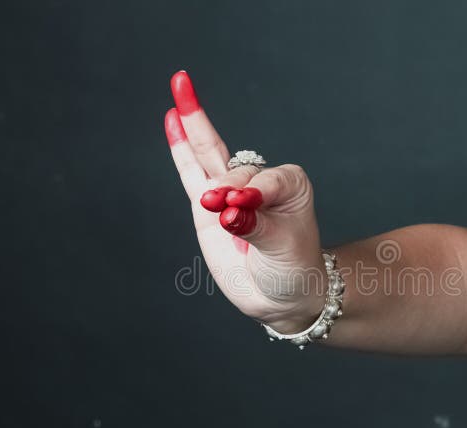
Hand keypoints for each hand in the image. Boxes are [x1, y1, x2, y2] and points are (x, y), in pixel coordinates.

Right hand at [165, 71, 324, 332]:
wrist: (282, 296)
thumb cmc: (293, 269)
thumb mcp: (281, 249)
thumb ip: (254, 227)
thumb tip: (227, 211)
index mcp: (289, 184)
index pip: (264, 181)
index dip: (250, 193)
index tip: (240, 208)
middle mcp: (260, 181)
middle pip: (231, 158)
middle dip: (207, 135)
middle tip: (182, 99)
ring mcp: (231, 192)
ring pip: (209, 154)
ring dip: (193, 124)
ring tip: (180, 92)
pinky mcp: (209, 208)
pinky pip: (192, 174)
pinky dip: (182, 148)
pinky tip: (173, 119)